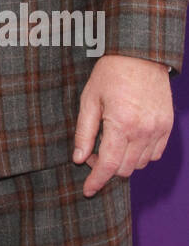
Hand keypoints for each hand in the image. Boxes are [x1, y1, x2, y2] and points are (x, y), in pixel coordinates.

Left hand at [73, 55, 172, 197]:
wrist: (140, 55)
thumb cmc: (111, 73)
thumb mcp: (89, 99)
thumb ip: (84, 132)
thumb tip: (79, 159)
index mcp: (121, 124)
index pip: (109, 166)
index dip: (97, 181)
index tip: (88, 190)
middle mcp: (143, 131)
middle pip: (125, 169)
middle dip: (107, 168)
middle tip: (94, 153)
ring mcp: (158, 130)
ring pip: (140, 164)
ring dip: (124, 162)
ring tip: (111, 143)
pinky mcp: (167, 126)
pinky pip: (155, 154)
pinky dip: (141, 155)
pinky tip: (129, 141)